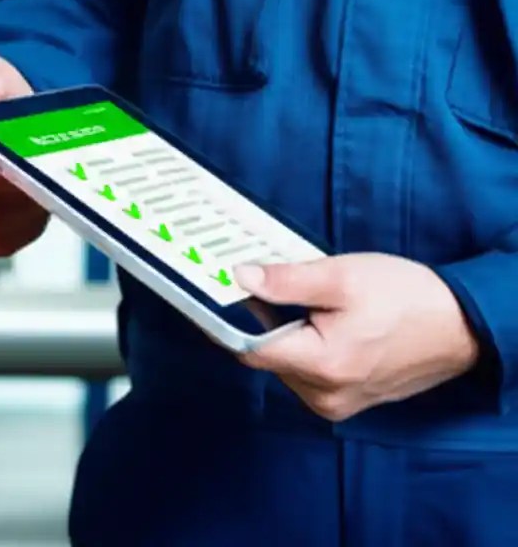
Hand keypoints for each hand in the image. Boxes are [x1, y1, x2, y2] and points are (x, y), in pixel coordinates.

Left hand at [235, 254, 480, 420]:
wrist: (463, 327)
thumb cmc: (410, 300)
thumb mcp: (344, 277)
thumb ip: (287, 281)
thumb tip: (240, 277)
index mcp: (321, 365)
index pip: (249, 348)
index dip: (229, 319)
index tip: (219, 296)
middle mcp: (324, 395)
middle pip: (267, 356)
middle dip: (268, 323)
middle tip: (283, 290)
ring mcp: (336, 403)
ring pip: (286, 365)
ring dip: (289, 336)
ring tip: (318, 309)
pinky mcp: (345, 402)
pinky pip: (308, 374)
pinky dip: (308, 349)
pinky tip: (329, 327)